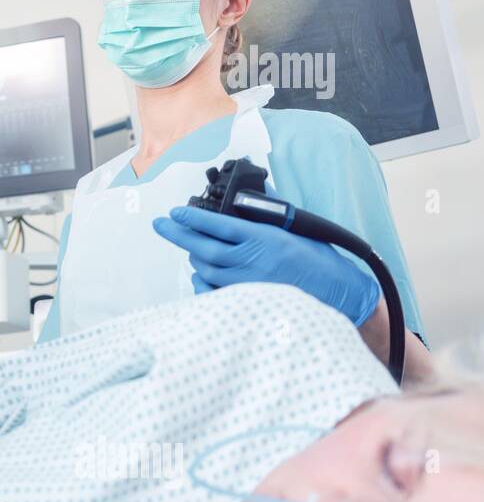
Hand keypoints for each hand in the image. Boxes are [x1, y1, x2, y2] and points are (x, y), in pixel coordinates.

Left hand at [153, 205, 380, 325]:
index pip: (219, 224)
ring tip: (190, 248)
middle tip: (161, 224)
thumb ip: (269, 216)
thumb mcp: (296, 231)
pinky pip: (211, 292)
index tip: (176, 212)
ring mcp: (247, 286)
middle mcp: (252, 262)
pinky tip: (200, 274)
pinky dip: (201, 281)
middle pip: (203, 247)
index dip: (193, 217)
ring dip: (194, 257)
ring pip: (205, 268)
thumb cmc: (321, 263)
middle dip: (178, 234)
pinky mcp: (247, 304)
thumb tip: (252, 197)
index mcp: (265, 239)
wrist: (342, 297)